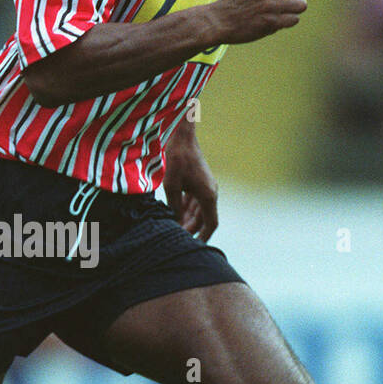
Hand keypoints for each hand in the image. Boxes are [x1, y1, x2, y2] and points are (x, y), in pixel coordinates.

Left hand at [164, 121, 217, 240]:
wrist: (182, 137)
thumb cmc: (177, 160)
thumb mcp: (171, 186)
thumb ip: (174, 206)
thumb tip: (175, 222)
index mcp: (208, 195)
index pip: (211, 223)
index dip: (204, 237)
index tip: (195, 246)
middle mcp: (210, 192)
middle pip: (203, 218)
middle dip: (191, 229)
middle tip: (177, 238)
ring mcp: (206, 187)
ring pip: (199, 210)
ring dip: (188, 220)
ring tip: (175, 228)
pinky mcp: (199, 182)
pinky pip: (195, 201)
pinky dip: (187, 209)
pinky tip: (175, 213)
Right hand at [208, 0, 305, 45]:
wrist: (220, 20)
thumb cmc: (236, 1)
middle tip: (285, 3)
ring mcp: (271, 5)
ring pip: (301, 5)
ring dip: (295, 10)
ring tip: (285, 12)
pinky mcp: (271, 22)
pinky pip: (294, 19)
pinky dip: (289, 21)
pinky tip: (279, 21)